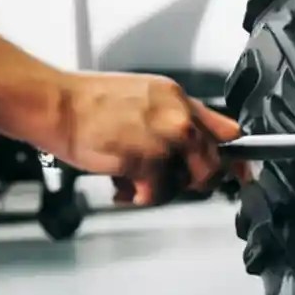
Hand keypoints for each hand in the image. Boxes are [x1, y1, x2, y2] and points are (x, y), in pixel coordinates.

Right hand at [47, 72, 242, 205]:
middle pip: (213, 163)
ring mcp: (165, 139)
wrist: (55, 104)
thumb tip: (189, 142)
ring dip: (160, 189)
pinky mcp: (147, 161)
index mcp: (178, 98)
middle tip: (167, 181)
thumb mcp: (141, 97)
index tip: (239, 172)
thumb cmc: (86, 102)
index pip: (227, 130)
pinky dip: (139, 197)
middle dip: (193, 180)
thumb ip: (170, 118)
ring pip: (186, 182)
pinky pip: (159, 194)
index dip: (234, 157)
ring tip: (133, 180)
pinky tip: (122, 186)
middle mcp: (178, 117)